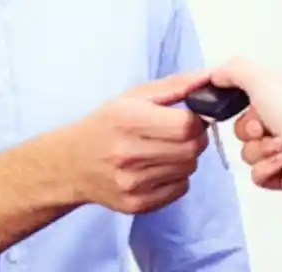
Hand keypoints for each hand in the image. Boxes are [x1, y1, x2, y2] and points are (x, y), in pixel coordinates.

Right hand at [65, 71, 211, 213]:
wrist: (71, 164)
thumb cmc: (106, 125)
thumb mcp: (134, 97)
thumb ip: (176, 86)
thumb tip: (210, 77)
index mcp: (128, 120)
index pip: (186, 125)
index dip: (197, 119)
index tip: (190, 117)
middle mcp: (128, 153)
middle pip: (192, 148)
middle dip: (195, 138)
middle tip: (180, 133)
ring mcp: (131, 183)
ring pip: (189, 169)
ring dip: (186, 158)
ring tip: (165, 150)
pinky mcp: (136, 204)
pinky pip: (180, 189)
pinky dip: (177, 177)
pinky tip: (158, 168)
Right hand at [210, 57, 281, 190]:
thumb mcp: (260, 78)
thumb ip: (233, 71)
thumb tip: (216, 74)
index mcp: (279, 98)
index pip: (244, 104)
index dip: (239, 108)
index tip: (243, 107)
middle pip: (242, 132)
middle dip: (249, 132)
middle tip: (264, 129)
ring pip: (248, 154)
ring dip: (261, 151)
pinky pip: (258, 176)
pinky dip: (268, 169)